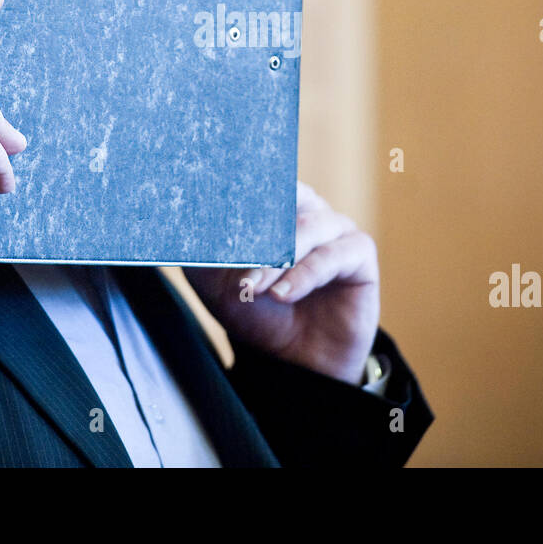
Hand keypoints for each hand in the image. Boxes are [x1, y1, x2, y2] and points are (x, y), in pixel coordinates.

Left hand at [183, 182, 379, 384]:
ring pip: (307, 227)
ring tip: (254, 288)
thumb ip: (203, 250)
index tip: (212, 206)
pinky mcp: (360, 255)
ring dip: (276, 258)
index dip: (237, 191)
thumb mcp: (218, 280)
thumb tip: (182, 224)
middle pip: (285, 197)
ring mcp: (336, 230)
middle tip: (232, 249)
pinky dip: (304, 275)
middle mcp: (308, 210)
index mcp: (276, 206)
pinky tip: (282, 295)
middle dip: (256, 224)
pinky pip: (333, 256)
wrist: (292, 360)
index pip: (259, 183)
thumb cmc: (257, 311)